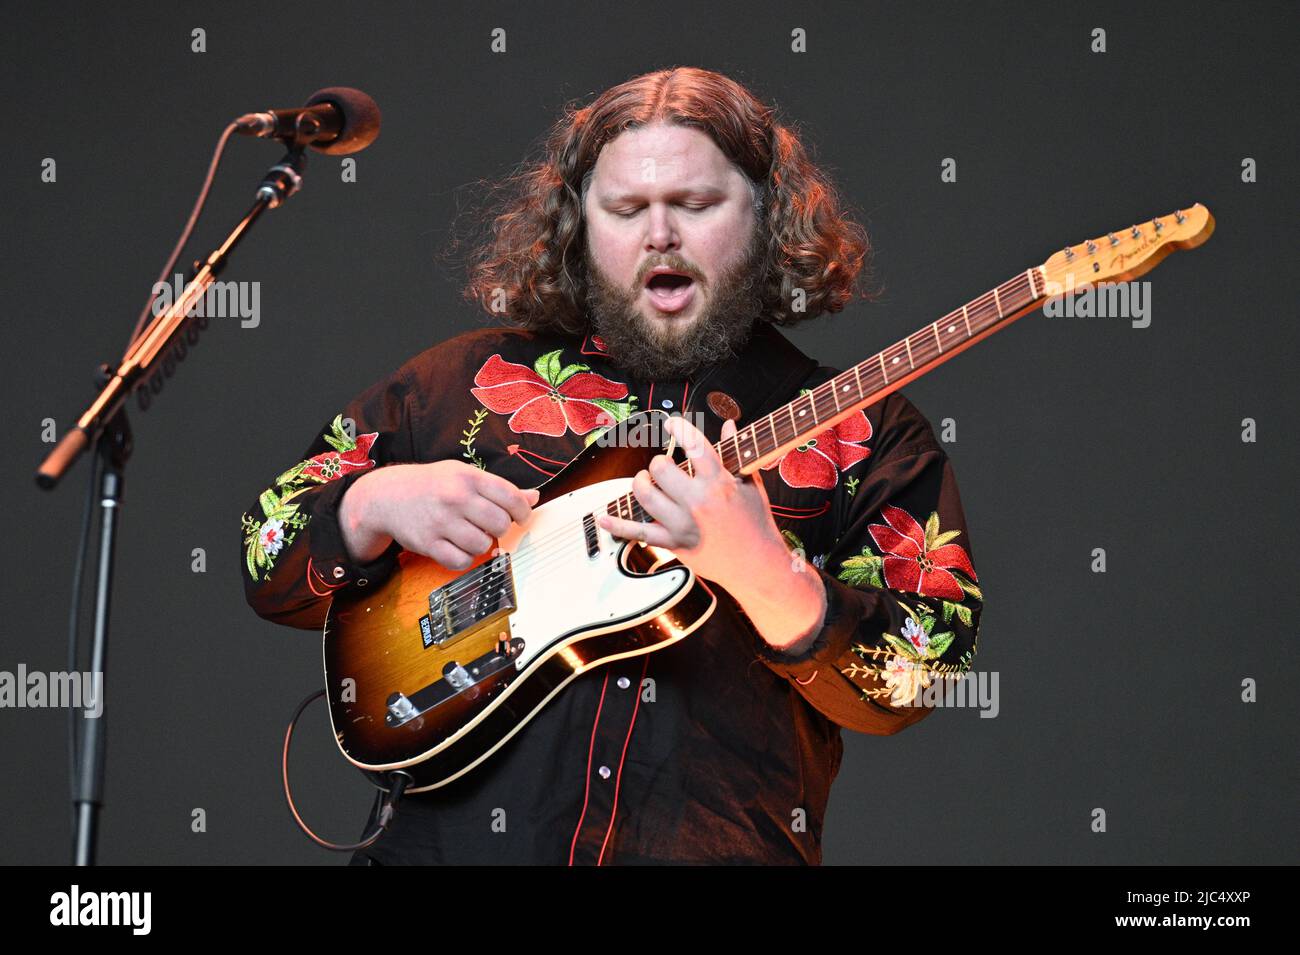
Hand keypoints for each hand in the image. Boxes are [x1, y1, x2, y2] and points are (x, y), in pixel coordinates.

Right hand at [340, 460, 538, 568]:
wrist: (387, 495)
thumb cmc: (433, 484)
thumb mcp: (464, 475)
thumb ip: (499, 488)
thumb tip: (533, 497)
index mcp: (468, 477)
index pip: (511, 497)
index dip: (523, 512)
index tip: (520, 518)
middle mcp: (455, 497)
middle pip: (500, 523)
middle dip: (500, 528)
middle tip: (490, 526)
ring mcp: (441, 521)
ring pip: (482, 545)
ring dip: (481, 544)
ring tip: (470, 535)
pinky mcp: (428, 543)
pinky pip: (461, 561)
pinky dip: (464, 558)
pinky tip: (458, 546)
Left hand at [594, 415, 787, 591]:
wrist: (758, 566)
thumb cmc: (756, 524)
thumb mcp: (751, 484)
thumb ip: (736, 453)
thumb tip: (729, 424)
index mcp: (719, 484)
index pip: (694, 446)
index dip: (680, 428)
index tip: (672, 424)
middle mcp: (698, 502)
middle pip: (660, 468)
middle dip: (659, 462)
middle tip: (664, 466)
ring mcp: (683, 525)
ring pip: (645, 495)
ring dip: (641, 483)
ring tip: (646, 481)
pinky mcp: (674, 544)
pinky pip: (639, 533)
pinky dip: (618, 525)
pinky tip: (603, 517)